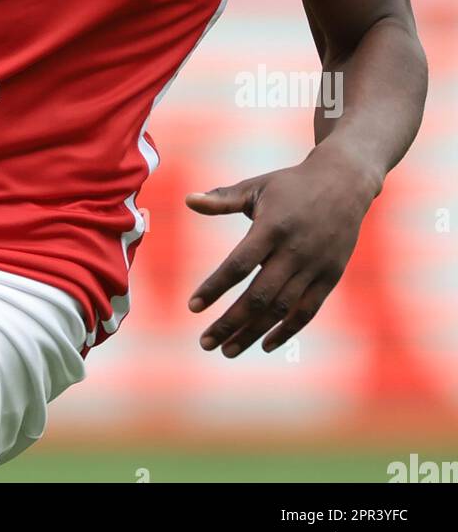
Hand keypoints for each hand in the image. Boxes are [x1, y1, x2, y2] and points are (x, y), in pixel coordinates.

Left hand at [184, 153, 376, 356]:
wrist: (344, 182)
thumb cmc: (291, 185)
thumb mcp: (257, 187)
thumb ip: (222, 199)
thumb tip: (188, 200)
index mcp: (271, 227)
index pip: (238, 265)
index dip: (215, 288)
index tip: (193, 306)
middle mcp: (293, 251)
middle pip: (258, 296)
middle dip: (229, 323)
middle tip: (205, 342)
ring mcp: (314, 266)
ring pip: (280, 309)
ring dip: (253, 333)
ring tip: (227, 349)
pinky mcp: (330, 277)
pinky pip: (306, 311)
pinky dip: (286, 331)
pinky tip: (265, 345)